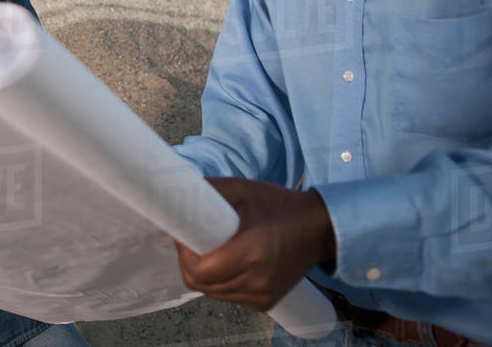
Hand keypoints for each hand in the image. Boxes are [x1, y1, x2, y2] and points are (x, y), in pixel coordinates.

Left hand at [174, 177, 336, 310]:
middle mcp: (257, 280)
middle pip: (201, 284)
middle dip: (190, 263)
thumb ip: (206, 194)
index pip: (200, 271)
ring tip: (212, 250)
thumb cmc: (277, 205)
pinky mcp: (266, 302)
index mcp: (252, 251)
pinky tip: (229, 263)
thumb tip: (174, 198)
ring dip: (204, 274)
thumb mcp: (240, 190)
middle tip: (193, 242)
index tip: (186, 237)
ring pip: (213, 293)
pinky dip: (221, 283)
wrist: (317, 228)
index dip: (185, 254)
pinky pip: (229, 296)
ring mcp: (263, 295)